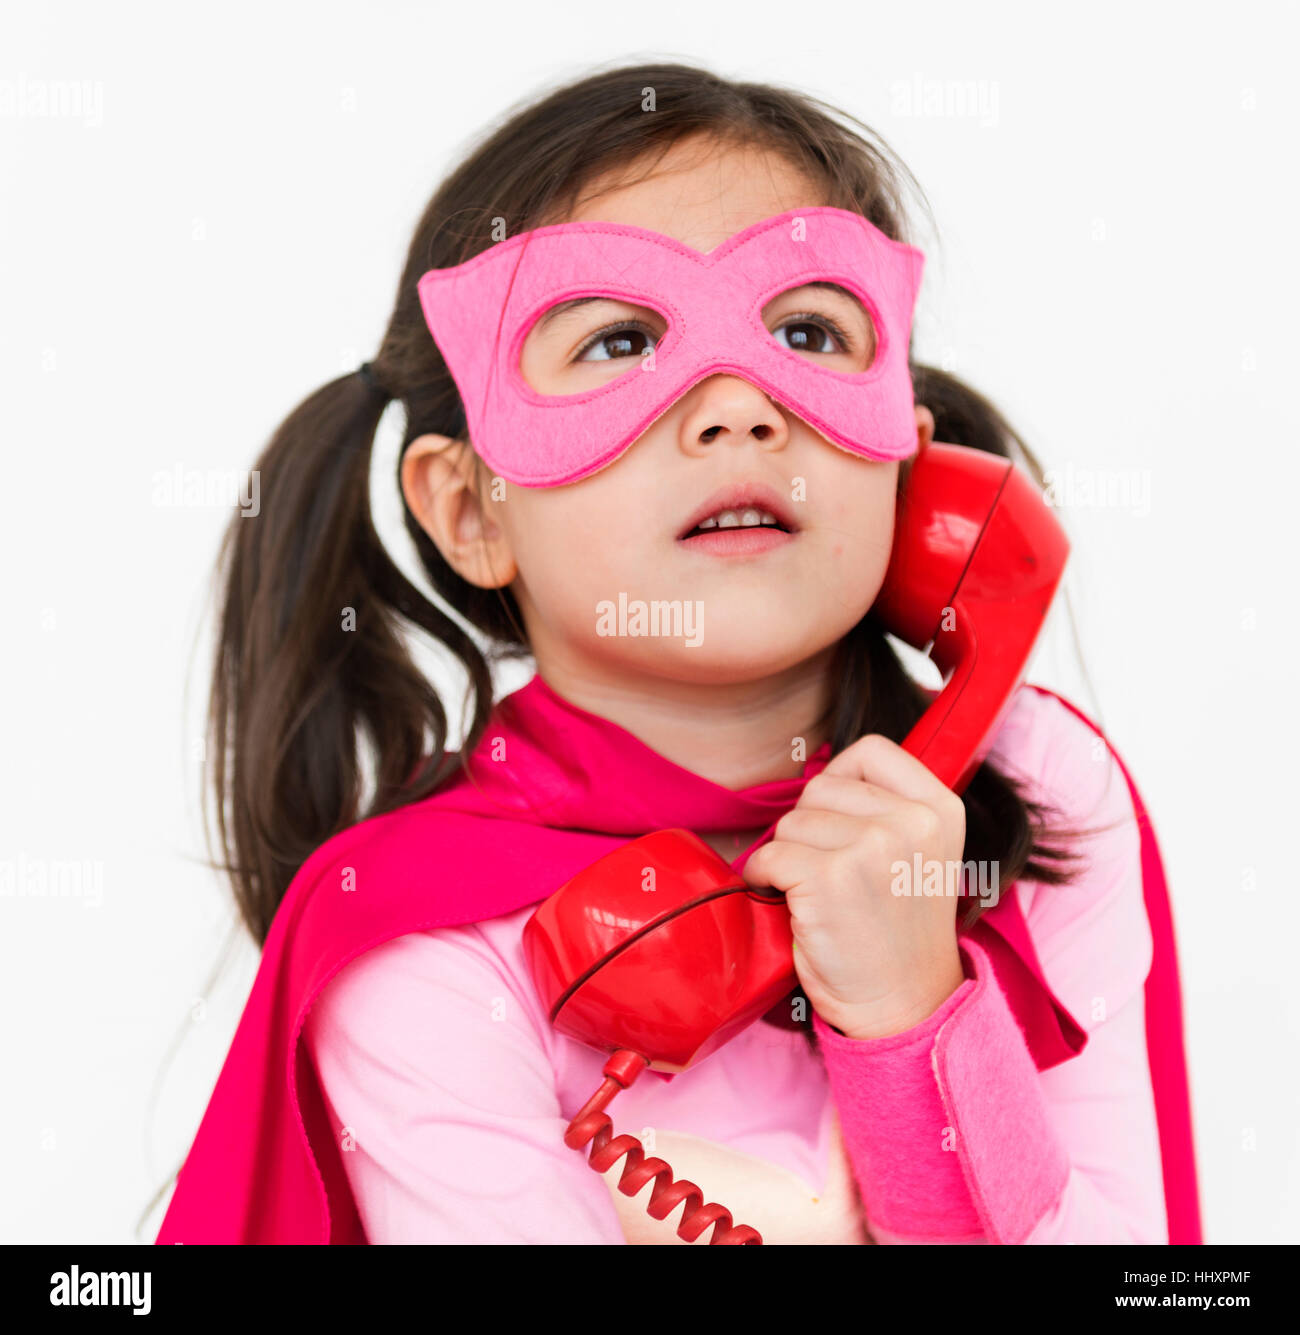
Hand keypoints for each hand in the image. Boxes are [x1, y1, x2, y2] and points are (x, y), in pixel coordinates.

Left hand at [741, 734, 967, 1039]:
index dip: (840, 782)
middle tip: (825, 871)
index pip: (872, 751)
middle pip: (820, 788)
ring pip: (791, 822)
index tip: (837, 820)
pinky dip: (765, 878)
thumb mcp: (919, 854)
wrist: (902, 1005)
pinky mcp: (829, 877)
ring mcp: (871, 847)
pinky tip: (790, 903)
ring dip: (787, 858)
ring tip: (813, 893)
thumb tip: (825, 775)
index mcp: (939, 808)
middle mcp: (912, 821)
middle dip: (809, 828)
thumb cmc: (896, 931)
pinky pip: (770, 855)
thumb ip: (886, 808)